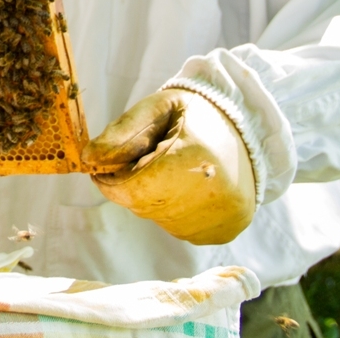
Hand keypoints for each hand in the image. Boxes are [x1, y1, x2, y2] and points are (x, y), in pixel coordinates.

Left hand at [82, 88, 254, 244]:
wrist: (251, 129)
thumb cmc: (197, 114)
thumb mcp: (158, 108)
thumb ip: (122, 132)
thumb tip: (89, 159)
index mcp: (192, 160)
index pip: (130, 187)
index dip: (111, 178)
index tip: (110, 163)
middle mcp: (211, 197)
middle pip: (142, 204)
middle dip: (132, 184)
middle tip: (147, 160)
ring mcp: (220, 219)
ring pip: (158, 218)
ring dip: (153, 198)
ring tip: (173, 170)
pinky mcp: (225, 231)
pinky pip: (180, 228)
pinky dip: (174, 210)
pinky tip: (188, 187)